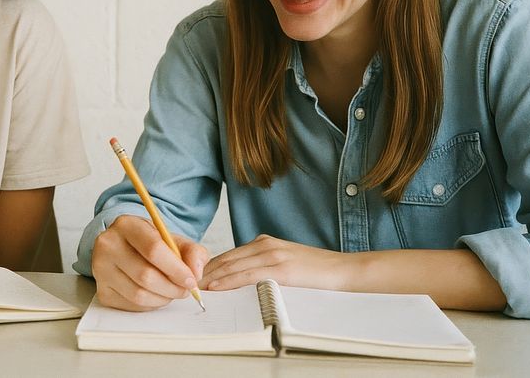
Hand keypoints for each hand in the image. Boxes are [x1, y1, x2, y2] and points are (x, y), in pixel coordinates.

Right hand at [91, 214, 207, 310]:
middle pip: (145, 275)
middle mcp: (108, 245)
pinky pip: (131, 305)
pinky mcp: (101, 290)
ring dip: (163, 299)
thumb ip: (193, 252)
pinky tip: (156, 295)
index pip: (153, 249)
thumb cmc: (151, 244)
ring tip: (172, 292)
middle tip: (185, 290)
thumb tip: (196, 273)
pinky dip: (150, 305)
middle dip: (172, 288)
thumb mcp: (174, 239)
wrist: (127, 248)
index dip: (176, 269)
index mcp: (127, 225)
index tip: (191, 280)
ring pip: (138, 294)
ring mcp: (101, 269)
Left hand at [200, 234, 351, 291]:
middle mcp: (265, 244)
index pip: (229, 254)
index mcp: (264, 242)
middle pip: (225, 258)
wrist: (343, 270)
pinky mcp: (280, 269)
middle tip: (185, 282)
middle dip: (204, 271)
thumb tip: (240, 278)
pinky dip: (227, 281)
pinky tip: (216, 287)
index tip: (193, 275)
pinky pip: (246, 275)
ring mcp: (272, 255)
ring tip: (194, 286)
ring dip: (210, 277)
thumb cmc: (316, 270)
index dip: (209, 266)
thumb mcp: (285, 262)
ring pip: (231, 266)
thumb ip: (263, 265)